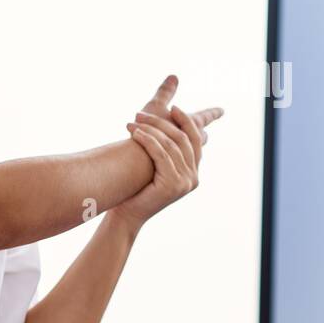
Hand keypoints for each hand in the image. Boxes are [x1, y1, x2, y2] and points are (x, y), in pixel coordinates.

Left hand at [111, 75, 222, 229]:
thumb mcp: (155, 168)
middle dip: (161, 122)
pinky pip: (161, 154)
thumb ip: (165, 152)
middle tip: (140, 113)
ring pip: (171, 145)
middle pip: (182, 138)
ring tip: (131, 122)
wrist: (127, 215)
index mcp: (192, 172)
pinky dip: (148, 141)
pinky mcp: (173, 184)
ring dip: (150, 129)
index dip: (186, 121)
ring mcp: (185, 181)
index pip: (195, 139)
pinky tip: (135, 134)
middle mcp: (193, 177)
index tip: (173, 107)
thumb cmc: (136, 190)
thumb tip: (163, 127)